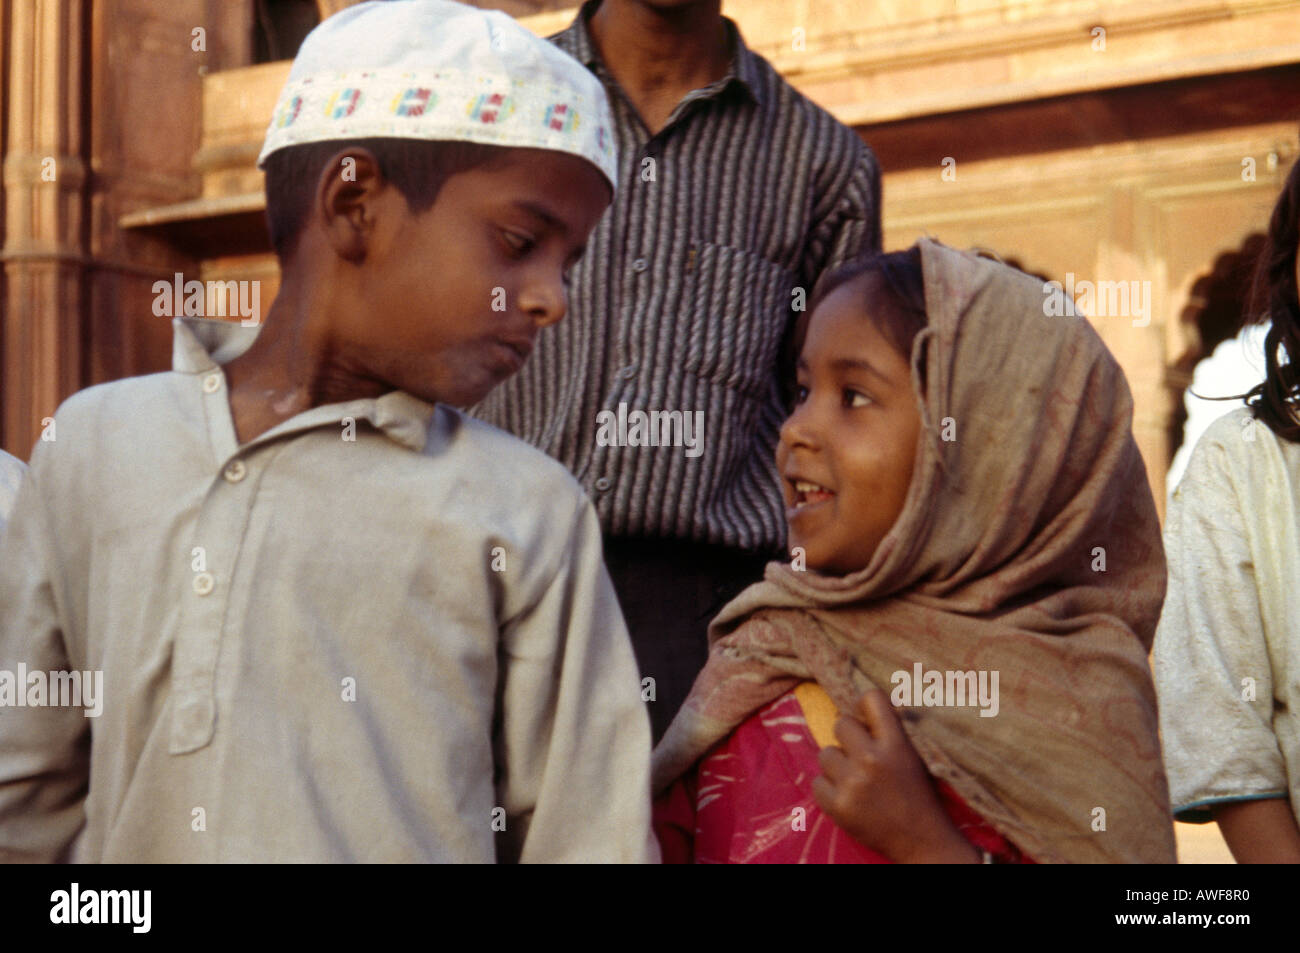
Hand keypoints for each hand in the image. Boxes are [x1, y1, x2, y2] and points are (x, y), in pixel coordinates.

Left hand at [811, 688, 979, 862]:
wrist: (922, 842)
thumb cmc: (919, 797)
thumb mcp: (913, 756)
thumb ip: (890, 732)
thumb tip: (859, 705)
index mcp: (896, 744)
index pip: (871, 698)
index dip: (865, 706)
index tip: (866, 719)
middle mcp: (871, 760)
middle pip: (841, 724)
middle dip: (849, 738)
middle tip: (860, 754)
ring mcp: (852, 784)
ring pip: (825, 753)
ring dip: (837, 765)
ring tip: (854, 779)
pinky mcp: (837, 806)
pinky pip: (816, 782)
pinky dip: (828, 789)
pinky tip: (846, 796)